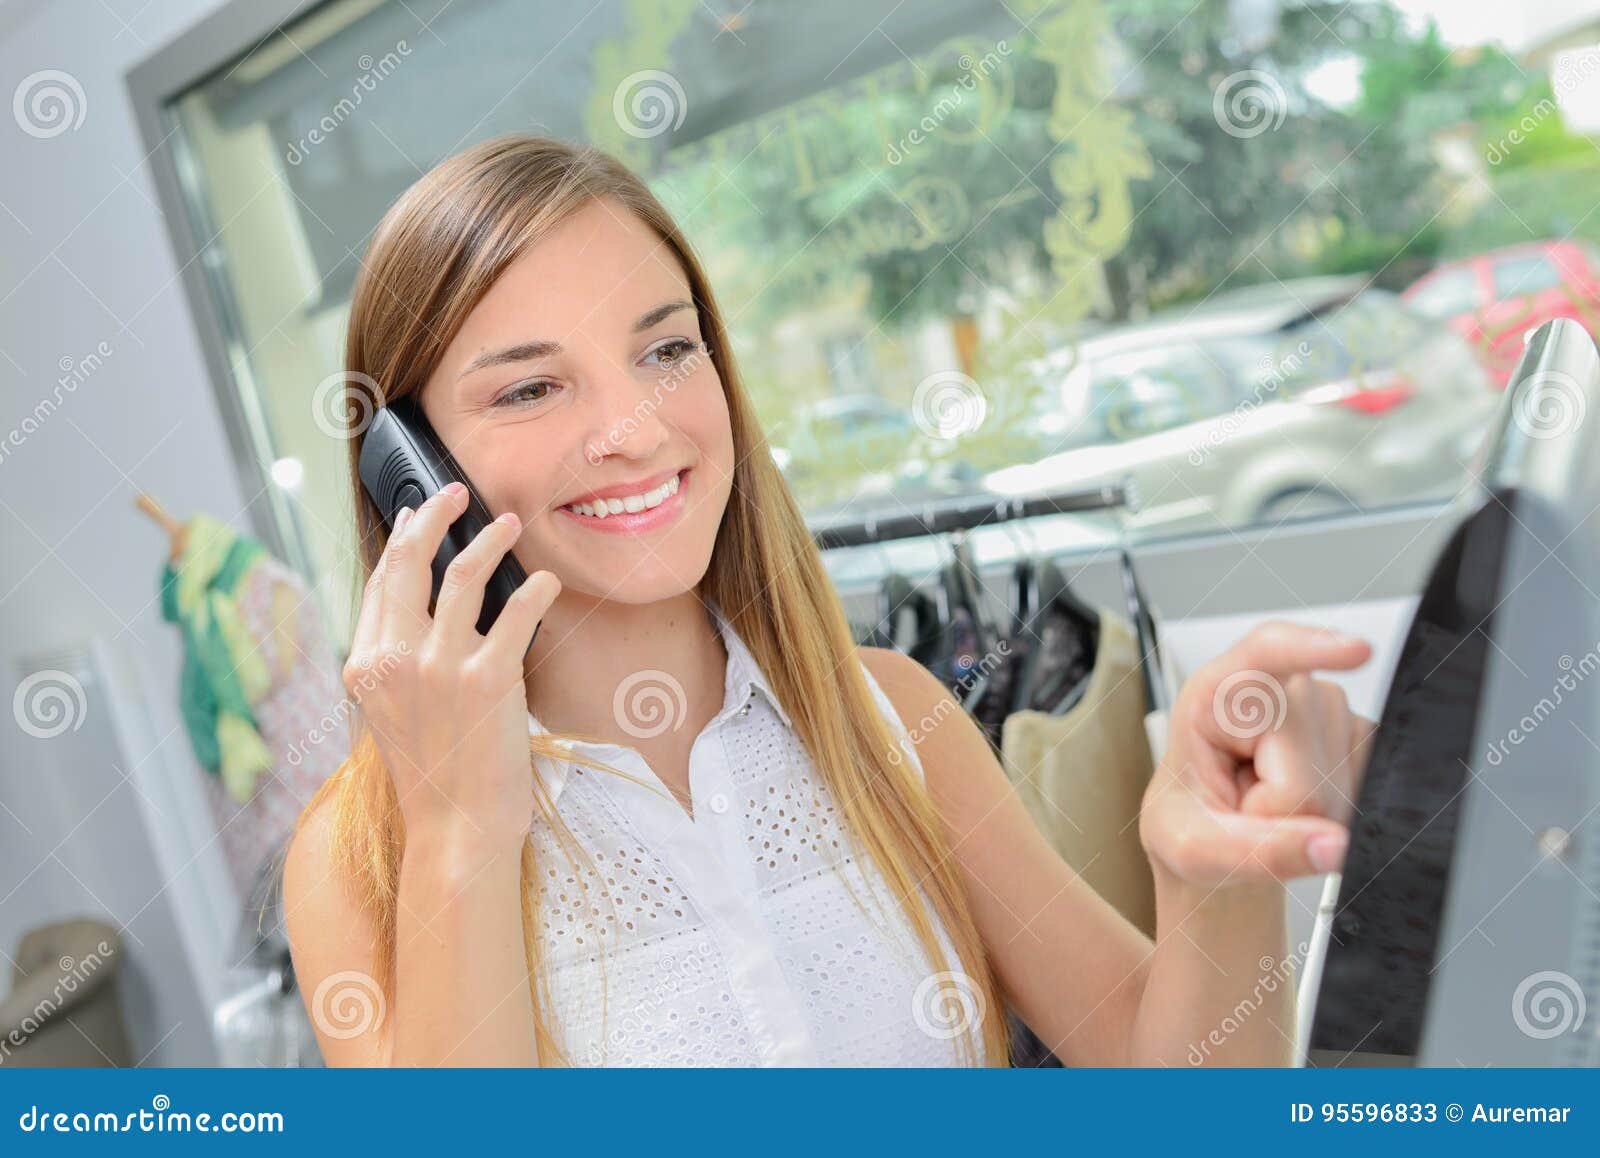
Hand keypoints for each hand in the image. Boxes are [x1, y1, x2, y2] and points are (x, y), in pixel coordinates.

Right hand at [343, 482, 560, 850]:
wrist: (457, 829)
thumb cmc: (435, 776)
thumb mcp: (394, 715)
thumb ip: (398, 663)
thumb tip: (420, 610)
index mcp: (365, 666)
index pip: (381, 582)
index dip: (403, 539)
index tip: (420, 513)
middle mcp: (395, 660)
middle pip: (411, 561)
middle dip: (436, 516)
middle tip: (460, 494)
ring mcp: (439, 667)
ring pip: (462, 575)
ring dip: (491, 540)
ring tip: (511, 523)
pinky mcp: (487, 680)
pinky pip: (516, 613)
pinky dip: (535, 589)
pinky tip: (547, 580)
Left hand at [1139, 620, 1378, 887]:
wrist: (1214, 841)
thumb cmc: (1189, 826)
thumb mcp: (1194, 850)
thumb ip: (1258, 851)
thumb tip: (1333, 845)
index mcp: (1215, 695)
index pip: (1267, 654)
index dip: (1311, 650)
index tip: (1357, 651)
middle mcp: (1276, 688)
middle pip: (1312, 768)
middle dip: (1285, 811)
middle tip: (1245, 813)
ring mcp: (1325, 708)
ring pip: (1347, 786)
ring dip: (1311, 817)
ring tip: (1267, 808)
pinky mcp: (1360, 734)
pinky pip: (1371, 788)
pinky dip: (1340, 815)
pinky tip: (1304, 809)